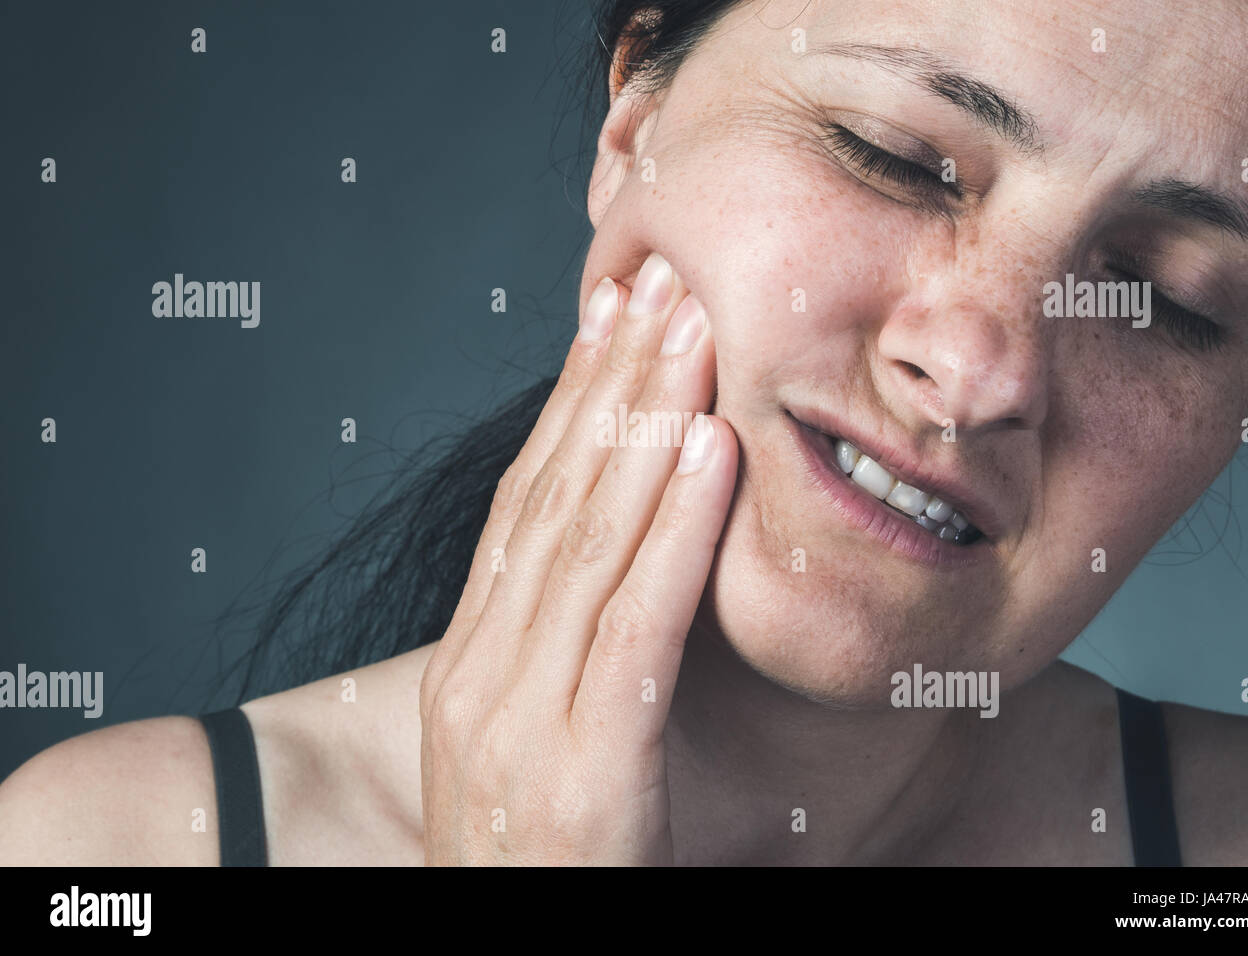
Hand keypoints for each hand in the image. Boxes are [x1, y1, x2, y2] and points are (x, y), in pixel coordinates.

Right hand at [418, 252, 735, 864]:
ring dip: (645, 426)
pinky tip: (710, 452)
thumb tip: (616, 559)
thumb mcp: (534, 741)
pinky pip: (636, 629)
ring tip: (693, 332)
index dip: (568, 405)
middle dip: (610, 385)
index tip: (609, 318)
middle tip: (660, 283)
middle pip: (551, 499)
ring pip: (588, 543)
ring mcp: (521, 723)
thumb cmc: (544, 862)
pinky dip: (675, 533)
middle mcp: (480, 676)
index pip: (522, 506)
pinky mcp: (585, 772)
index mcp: (466, 664)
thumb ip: (558, 653)